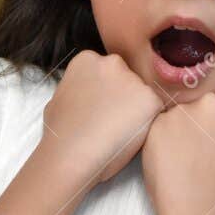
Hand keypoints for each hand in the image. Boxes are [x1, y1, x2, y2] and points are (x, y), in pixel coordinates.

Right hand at [41, 50, 165, 195]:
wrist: (69, 154)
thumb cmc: (60, 135)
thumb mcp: (60, 98)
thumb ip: (79, 89)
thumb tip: (85, 96)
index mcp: (88, 59)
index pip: (107, 73)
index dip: (106, 94)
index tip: (100, 110)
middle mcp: (112, 62)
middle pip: (127, 79)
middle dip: (124, 98)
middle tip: (112, 122)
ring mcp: (132, 78)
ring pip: (142, 95)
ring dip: (136, 111)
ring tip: (118, 133)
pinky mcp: (150, 98)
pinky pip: (155, 112)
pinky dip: (147, 125)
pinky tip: (129, 137)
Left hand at [141, 93, 214, 214]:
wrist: (197, 207)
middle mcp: (211, 102)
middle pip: (207, 110)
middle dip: (205, 128)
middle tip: (203, 156)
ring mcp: (182, 112)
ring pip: (182, 117)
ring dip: (183, 134)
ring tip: (186, 162)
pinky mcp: (158, 124)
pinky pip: (161, 129)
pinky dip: (164, 143)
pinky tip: (171, 162)